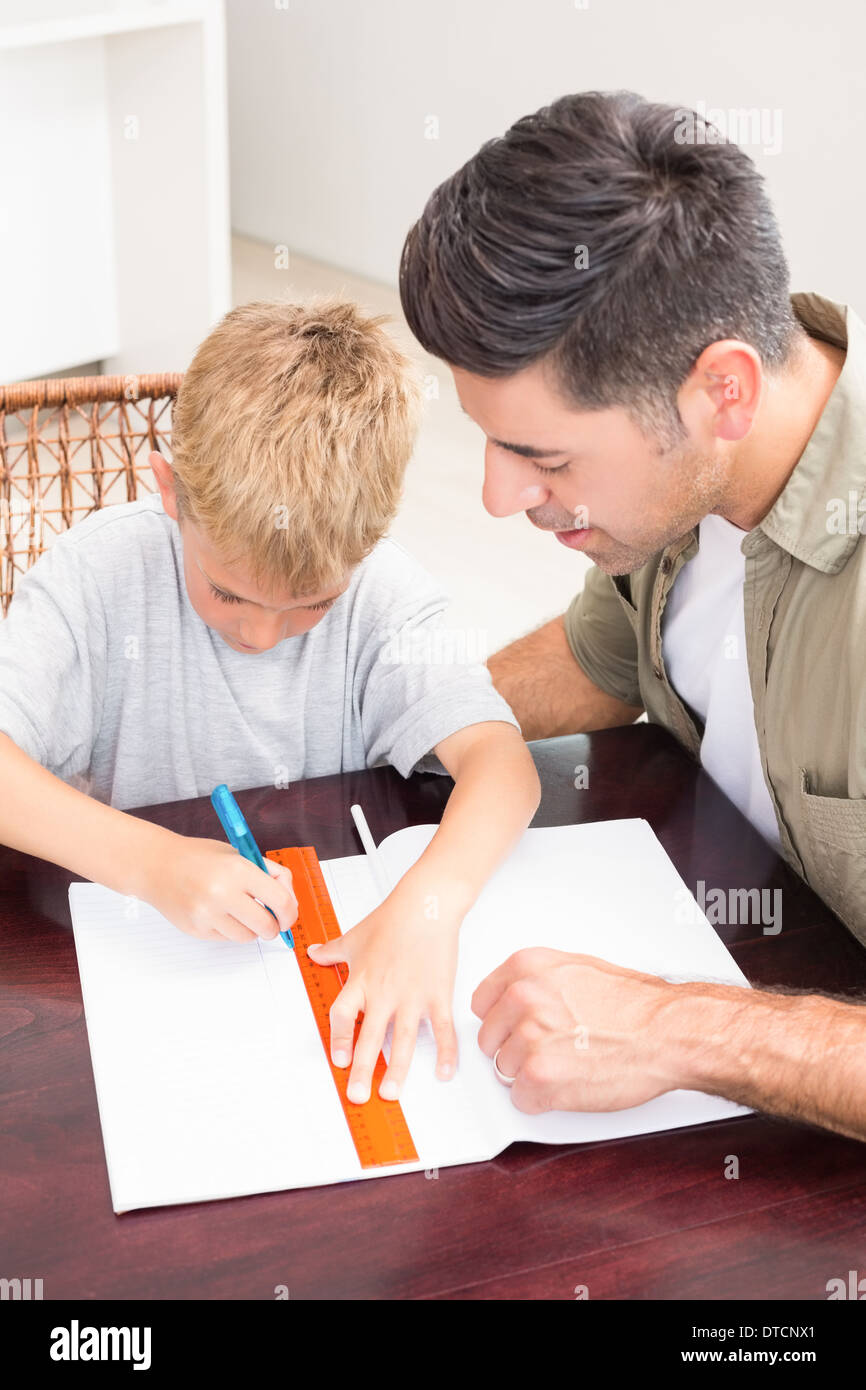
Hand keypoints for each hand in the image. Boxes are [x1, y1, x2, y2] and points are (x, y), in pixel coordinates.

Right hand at [142, 832, 297, 943]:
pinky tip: (218, 912)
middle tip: (271, 920)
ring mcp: (207, 914)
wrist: (157, 866)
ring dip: (251, 929)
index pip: (281, 901)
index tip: (289, 914)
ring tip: (239, 911)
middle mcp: (222, 893)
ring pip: (248, 937)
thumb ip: (270, 873)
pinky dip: (230, 929)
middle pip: (267, 926)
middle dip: (274, 926)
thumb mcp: (239, 854)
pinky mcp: (196, 929)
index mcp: (238, 869)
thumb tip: (291, 902)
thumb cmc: (200, 858)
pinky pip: (227, 939)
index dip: (290, 912)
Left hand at [307, 888, 459, 1104]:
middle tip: (357, 1095)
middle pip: (369, 1038)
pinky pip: (441, 1030)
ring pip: (403, 1040)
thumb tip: (313, 952)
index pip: (342, 1016)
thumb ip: (332, 951)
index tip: (339, 1060)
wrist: (426, 905)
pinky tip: (444, 1073)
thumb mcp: (354, 936)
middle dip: (362, 1070)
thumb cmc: (392, 919)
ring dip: (397, 1070)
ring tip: (391, 1092)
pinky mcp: (438, 995)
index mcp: (361, 981)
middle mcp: (384, 993)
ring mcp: (412, 997)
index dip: (338, 1039)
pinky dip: (445, 1052)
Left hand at [472, 948, 680, 1112]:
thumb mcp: (577, 969)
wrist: (665, 1032)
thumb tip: (514, 997)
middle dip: (515, 1049)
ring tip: (569, 1065)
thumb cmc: (633, 1004)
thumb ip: (538, 980)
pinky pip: (520, 1098)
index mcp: (527, 968)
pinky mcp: (539, 1076)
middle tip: (551, 1050)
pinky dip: (542, 1100)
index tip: (514, 1029)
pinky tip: (569, 1085)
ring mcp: (528, 1037)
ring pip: (504, 1071)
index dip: (501, 1022)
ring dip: (531, 1075)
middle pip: (489, 1039)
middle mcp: (522, 998)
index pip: (481, 1002)